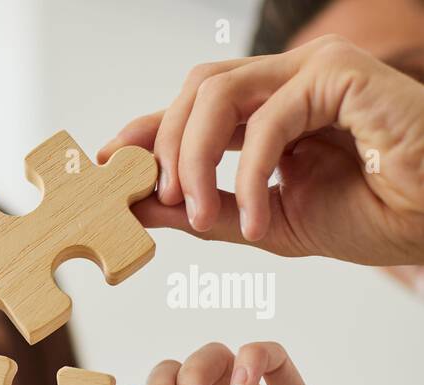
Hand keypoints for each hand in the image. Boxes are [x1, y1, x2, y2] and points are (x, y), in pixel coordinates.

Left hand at [99, 36, 423, 264]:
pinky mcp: (341, 75)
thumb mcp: (265, 223)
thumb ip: (204, 211)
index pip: (190, 108)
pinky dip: (252, 174)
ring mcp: (314, 70)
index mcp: (268, 110)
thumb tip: (137, 208)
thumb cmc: (371, 215)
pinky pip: (269, 119)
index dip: (143, 133)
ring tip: (195, 214)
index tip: (104, 168)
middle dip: (163, 149)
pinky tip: (260, 219)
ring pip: (218, 94)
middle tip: (158, 202)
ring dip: (192, 159)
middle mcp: (287, 81)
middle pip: (194, 92)